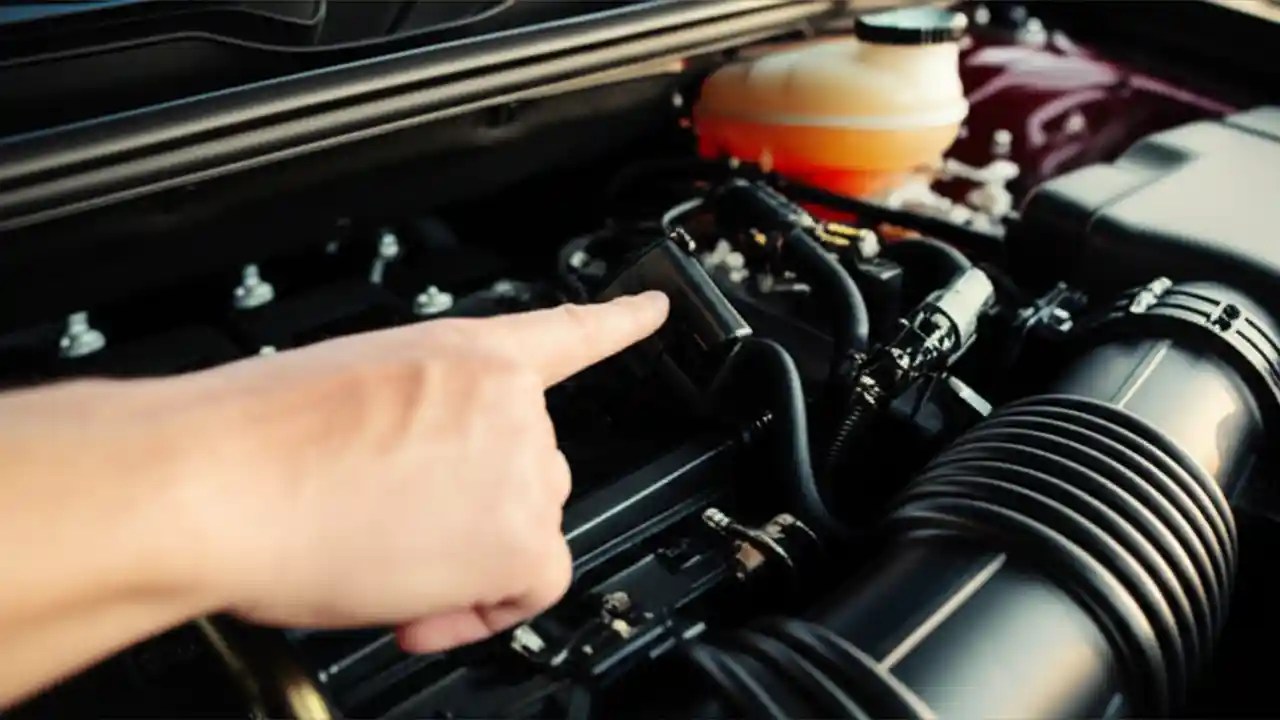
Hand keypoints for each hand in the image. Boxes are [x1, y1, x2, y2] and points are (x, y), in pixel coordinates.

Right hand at [178, 291, 669, 651]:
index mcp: (465, 352)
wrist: (219, 478)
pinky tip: (437, 611)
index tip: (655, 309)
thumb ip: (414, 422)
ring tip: (387, 569)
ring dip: (472, 559)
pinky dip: (487, 608)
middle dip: (477, 507)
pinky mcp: (517, 538)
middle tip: (402, 536)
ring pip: (528, 525)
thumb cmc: (254, 441)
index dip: (618, 322)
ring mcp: (520, 467)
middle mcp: (509, 402)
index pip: (564, 334)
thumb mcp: (348, 393)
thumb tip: (414, 478)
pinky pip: (539, 583)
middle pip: (531, 466)